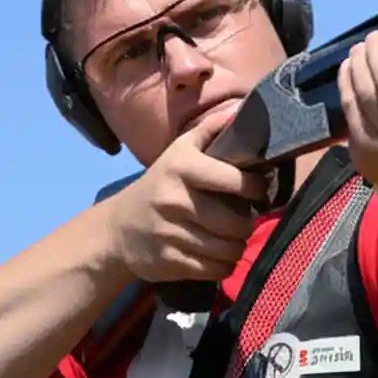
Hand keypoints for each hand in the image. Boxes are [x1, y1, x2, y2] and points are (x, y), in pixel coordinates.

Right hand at [104, 111, 270, 283]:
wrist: (118, 228)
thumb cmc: (161, 184)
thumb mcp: (180, 152)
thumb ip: (210, 129)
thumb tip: (241, 108)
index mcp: (183, 169)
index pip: (235, 181)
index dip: (256, 188)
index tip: (260, 191)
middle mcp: (176, 201)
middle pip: (236, 223)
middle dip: (248, 223)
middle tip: (247, 219)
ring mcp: (171, 234)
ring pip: (229, 249)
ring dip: (238, 246)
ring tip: (235, 237)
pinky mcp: (169, 262)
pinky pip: (215, 269)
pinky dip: (225, 265)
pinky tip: (221, 254)